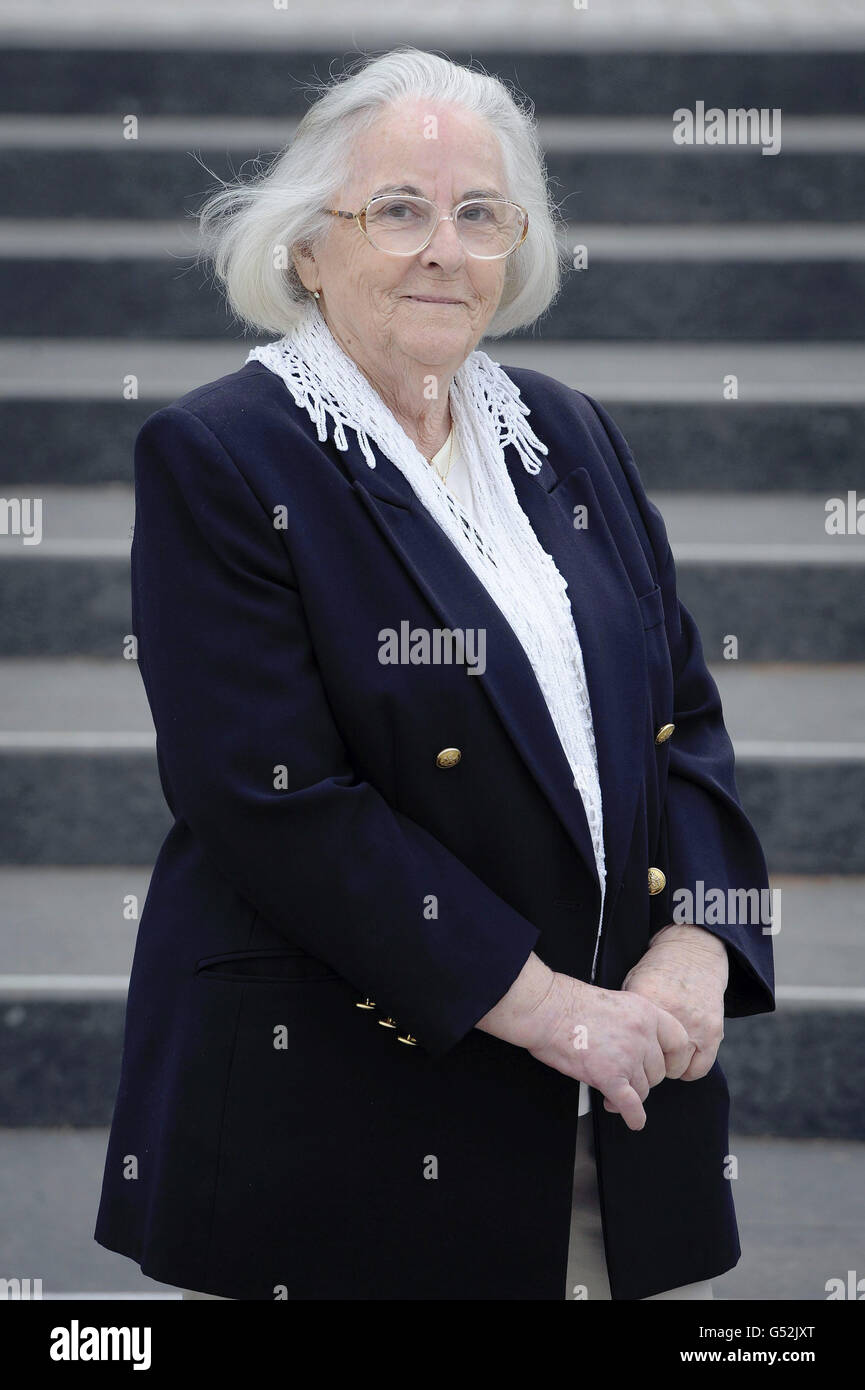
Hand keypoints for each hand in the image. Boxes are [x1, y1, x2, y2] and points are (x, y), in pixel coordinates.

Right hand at [476, 953, 691, 1131]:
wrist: (547, 1009)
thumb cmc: (569, 1003)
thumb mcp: (616, 1002)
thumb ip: (635, 1022)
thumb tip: (641, 1047)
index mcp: (646, 1012)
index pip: (678, 1041)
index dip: (674, 1058)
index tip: (667, 1066)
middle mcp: (642, 1035)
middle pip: (657, 1070)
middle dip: (643, 1078)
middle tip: (627, 1076)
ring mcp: (628, 1056)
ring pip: (643, 1089)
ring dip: (630, 1095)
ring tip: (613, 1092)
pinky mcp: (610, 1076)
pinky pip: (630, 1105)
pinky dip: (633, 1117)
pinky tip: (633, 1120)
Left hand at [621, 924, 728, 1081]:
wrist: (692, 951)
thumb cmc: (658, 970)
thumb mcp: (633, 984)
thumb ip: (630, 1016)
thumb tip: (617, 1046)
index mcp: (649, 1005)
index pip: (633, 1049)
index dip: (629, 1055)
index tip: (628, 1053)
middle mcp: (673, 1017)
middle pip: (655, 1064)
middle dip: (649, 1062)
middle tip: (648, 1053)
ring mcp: (695, 1026)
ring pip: (678, 1070)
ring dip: (670, 1066)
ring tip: (665, 1053)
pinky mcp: (713, 1031)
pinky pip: (699, 1068)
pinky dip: (690, 1067)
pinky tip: (683, 1056)